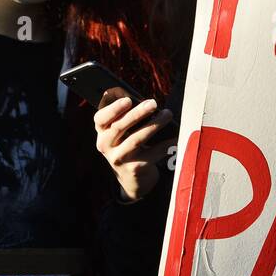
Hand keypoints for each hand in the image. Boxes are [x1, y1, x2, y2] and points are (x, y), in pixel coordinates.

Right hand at [94, 88, 175, 203]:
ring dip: (154, 125)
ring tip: (167, 114)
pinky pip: (153, 152)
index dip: (113, 109)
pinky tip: (176, 135)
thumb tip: (139, 98)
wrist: (133, 178)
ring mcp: (120, 158)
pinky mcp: (135, 168)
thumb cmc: (129, 146)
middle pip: (119, 127)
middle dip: (138, 113)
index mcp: (102, 133)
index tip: (128, 100)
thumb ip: (124, 117)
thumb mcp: (121, 134)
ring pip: (137, 139)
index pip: (100, 119)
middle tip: (153, 103)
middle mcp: (106, 146)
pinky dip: (166, 143)